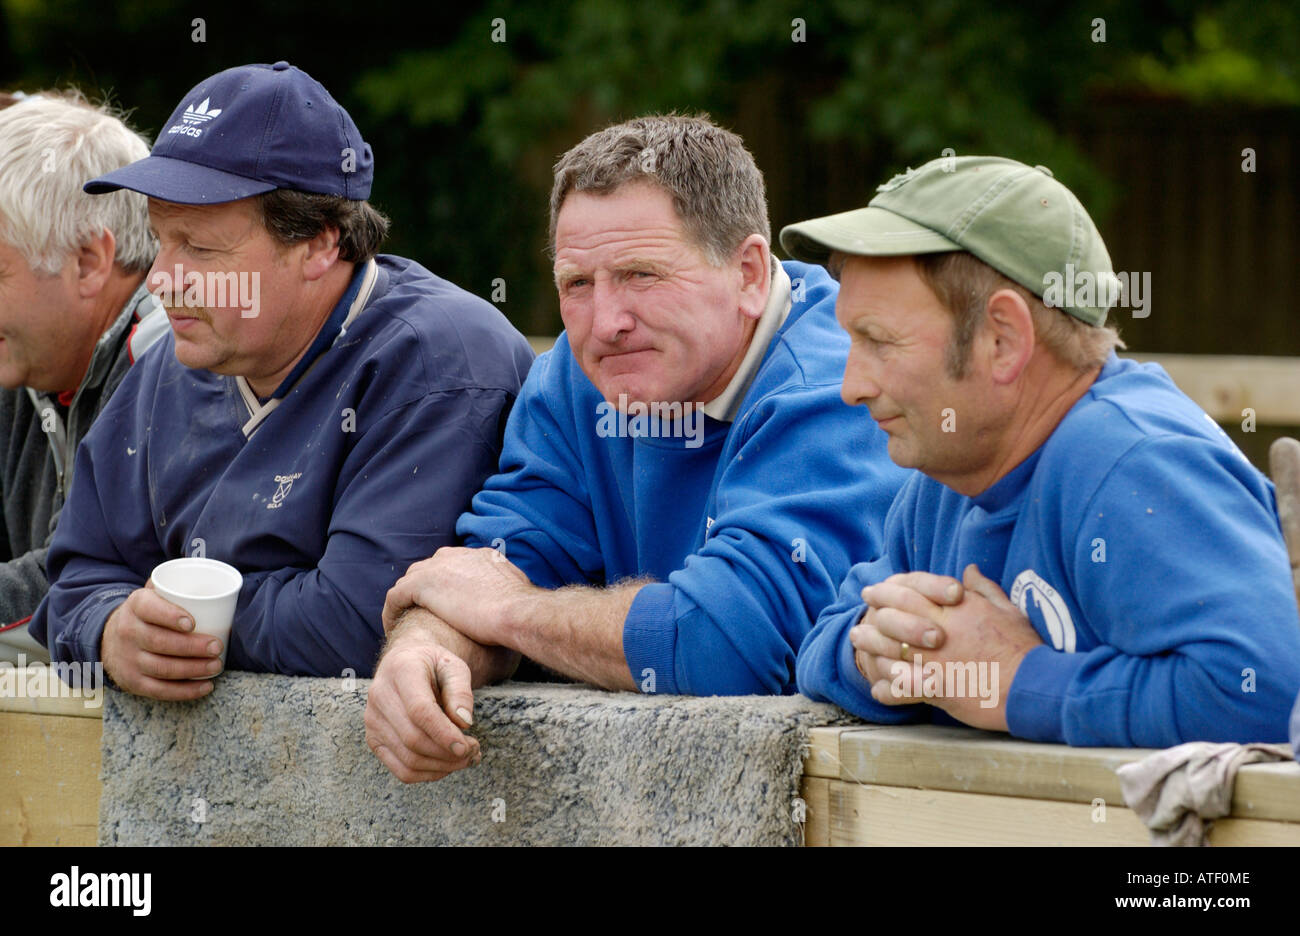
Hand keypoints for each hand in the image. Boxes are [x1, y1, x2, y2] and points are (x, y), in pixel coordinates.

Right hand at [100, 584, 222, 699]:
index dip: (170, 616)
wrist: (111, 637)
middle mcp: (128, 632)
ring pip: (162, 668)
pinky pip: (159, 690)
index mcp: (136, 606)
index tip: (192, 622)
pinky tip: (206, 687)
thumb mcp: (152, 594)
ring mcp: (128, 659)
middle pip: (159, 642)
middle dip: (191, 647)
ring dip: (192, 669)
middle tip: (217, 646)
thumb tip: (209, 573)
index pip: (149, 609)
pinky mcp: (133, 682)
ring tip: (216, 665)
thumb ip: (174, 584)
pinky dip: (185, 691)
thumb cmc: (148, 614)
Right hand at [365, 619, 481, 782]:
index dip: (443, 733)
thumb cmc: (435, 664)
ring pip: (407, 759)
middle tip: (474, 751)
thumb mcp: (454, 666)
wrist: (406, 662)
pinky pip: (401, 770)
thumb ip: (461, 690)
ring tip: (466, 759)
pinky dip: (428, 774)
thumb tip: (464, 722)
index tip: (467, 746)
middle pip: (413, 738)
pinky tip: (448, 765)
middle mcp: (380, 696)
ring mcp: (373, 720)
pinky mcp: (373, 739)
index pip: (419, 710)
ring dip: (442, 766)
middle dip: (447, 753)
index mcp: (401, 671)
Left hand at [382, 546, 532, 645]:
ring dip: (406, 601)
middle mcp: (455, 556)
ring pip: (409, 582)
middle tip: (423, 616)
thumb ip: (508, 588)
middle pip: (429, 570)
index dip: (446, 587)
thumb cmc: (522, 610)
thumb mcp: (519, 590)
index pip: (453, 567)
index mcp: (479, 556)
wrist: (515, 612)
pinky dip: (391, 612)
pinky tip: (392, 628)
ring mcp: (437, 567)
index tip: (446, 607)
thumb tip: (512, 598)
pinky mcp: (422, 584)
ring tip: (405, 623)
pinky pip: (395, 597)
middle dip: (424, 592)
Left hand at [854, 564, 1041, 730]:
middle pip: (897, 615)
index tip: (878, 588)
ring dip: (872, 646)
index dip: (892, 588)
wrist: (1035, 686)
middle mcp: (943, 630)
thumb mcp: (1009, 610)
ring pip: (893, 649)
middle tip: (861, 611)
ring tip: (858, 642)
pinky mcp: (939, 689)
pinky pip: (903, 689)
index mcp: (959, 609)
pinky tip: (878, 690)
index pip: (916, 590)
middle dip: (875, 611)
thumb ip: (984, 589)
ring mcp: (937, 660)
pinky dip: (889, 690)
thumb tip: (968, 569)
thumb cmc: (1026, 649)